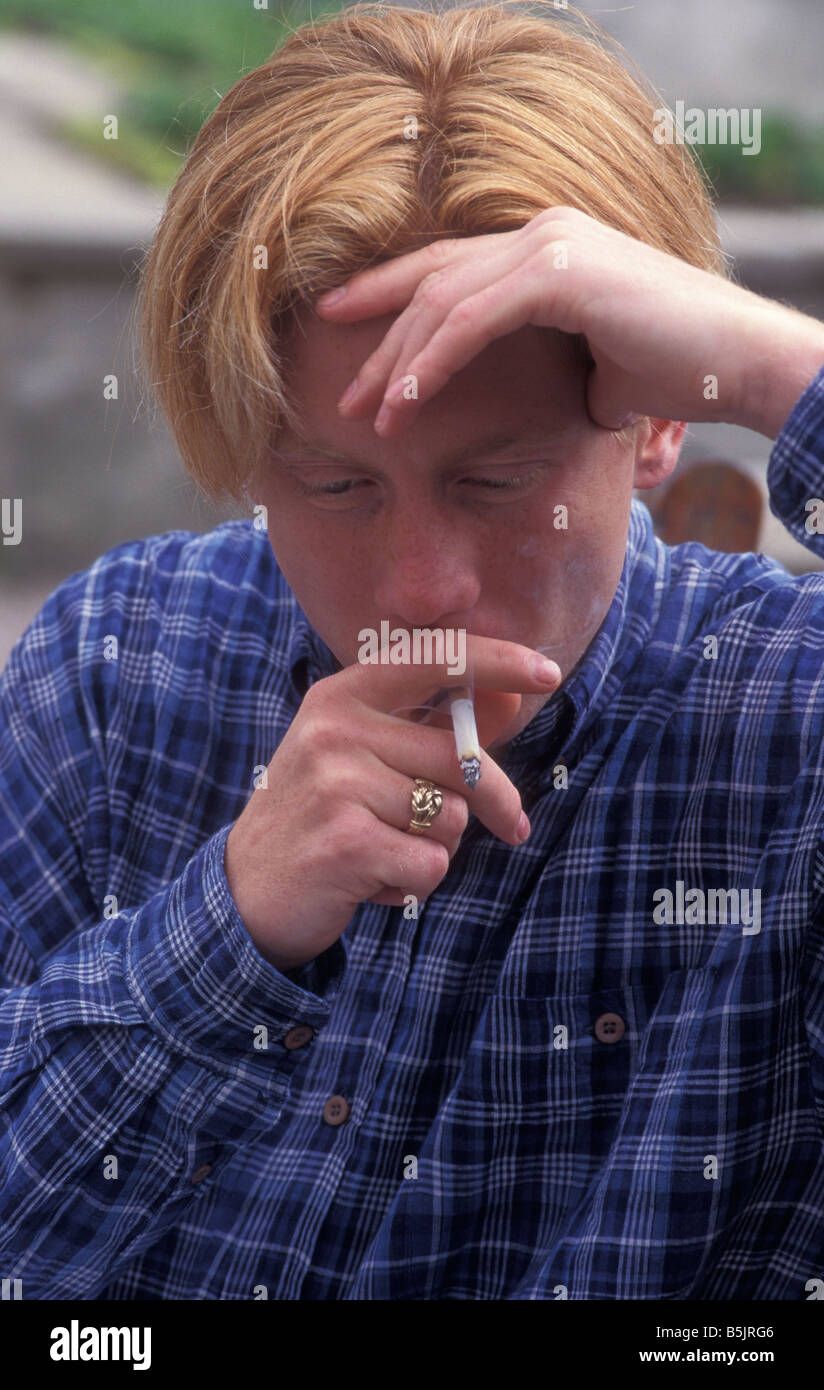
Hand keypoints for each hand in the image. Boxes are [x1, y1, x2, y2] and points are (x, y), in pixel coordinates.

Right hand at [223, 637, 560, 970]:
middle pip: (462, 757)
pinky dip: (414, 884)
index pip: (433, 658)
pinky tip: (372, 881)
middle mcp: (336, 729)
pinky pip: (431, 864)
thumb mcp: (358, 756)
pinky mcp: (346, 841)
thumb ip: (423, 729)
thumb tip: (508, 700)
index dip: (497, 660)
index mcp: (341, 696)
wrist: (244, 892)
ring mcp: (336, 783)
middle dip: (498, 800)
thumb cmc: (321, 817)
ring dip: (437, 848)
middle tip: (513, 827)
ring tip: (387, 852)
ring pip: (452, 818)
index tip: (547, 673)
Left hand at [316, 205, 823, 440]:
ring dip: (398, 363)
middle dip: (379, 338)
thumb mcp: (587, 370)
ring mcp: (550, 244)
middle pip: (432, 280)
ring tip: (366, 416)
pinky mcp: (559, 272)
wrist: (736, 364)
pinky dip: (433, 364)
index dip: (388, 294)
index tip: (339, 326)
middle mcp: (541, 232)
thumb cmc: (675, 372)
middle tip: (342, 392)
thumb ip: (544, 368)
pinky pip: (472, 319)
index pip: (449, 267)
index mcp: (546, 247)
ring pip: (443, 301)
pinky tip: (404, 403)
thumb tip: (520, 408)